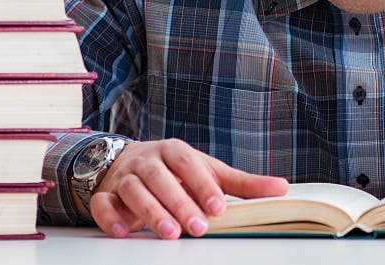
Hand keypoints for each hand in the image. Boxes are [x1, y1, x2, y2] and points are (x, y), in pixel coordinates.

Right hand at [87, 138, 288, 238]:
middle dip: (180, 202)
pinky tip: (123, 232)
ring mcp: (125, 176)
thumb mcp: (209, 172)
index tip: (219, 207)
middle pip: (161, 177)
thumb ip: (242, 183)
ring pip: (134, 189)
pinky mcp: (105, 195)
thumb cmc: (177, 171)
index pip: (190, 164)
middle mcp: (149, 159)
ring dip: (151, 211)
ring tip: (169, 233)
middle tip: (197, 227)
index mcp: (176, 151)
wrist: (127, 162)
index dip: (203, 184)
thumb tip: (282, 188)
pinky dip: (110, 217)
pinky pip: (103, 204)